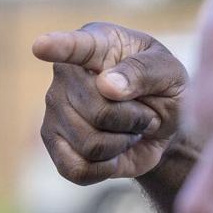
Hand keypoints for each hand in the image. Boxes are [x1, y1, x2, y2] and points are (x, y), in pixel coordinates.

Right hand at [32, 22, 188, 184]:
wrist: (163, 125)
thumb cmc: (164, 88)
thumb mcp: (171, 73)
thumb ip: (145, 71)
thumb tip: (107, 85)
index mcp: (97, 44)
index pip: (76, 46)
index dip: (58, 46)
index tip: (42, 47)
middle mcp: (67, 75)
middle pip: (98, 112)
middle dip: (134, 120)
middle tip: (144, 112)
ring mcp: (55, 110)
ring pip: (91, 143)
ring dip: (123, 142)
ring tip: (129, 128)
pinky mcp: (55, 144)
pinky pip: (77, 169)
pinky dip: (106, 168)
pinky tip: (113, 151)